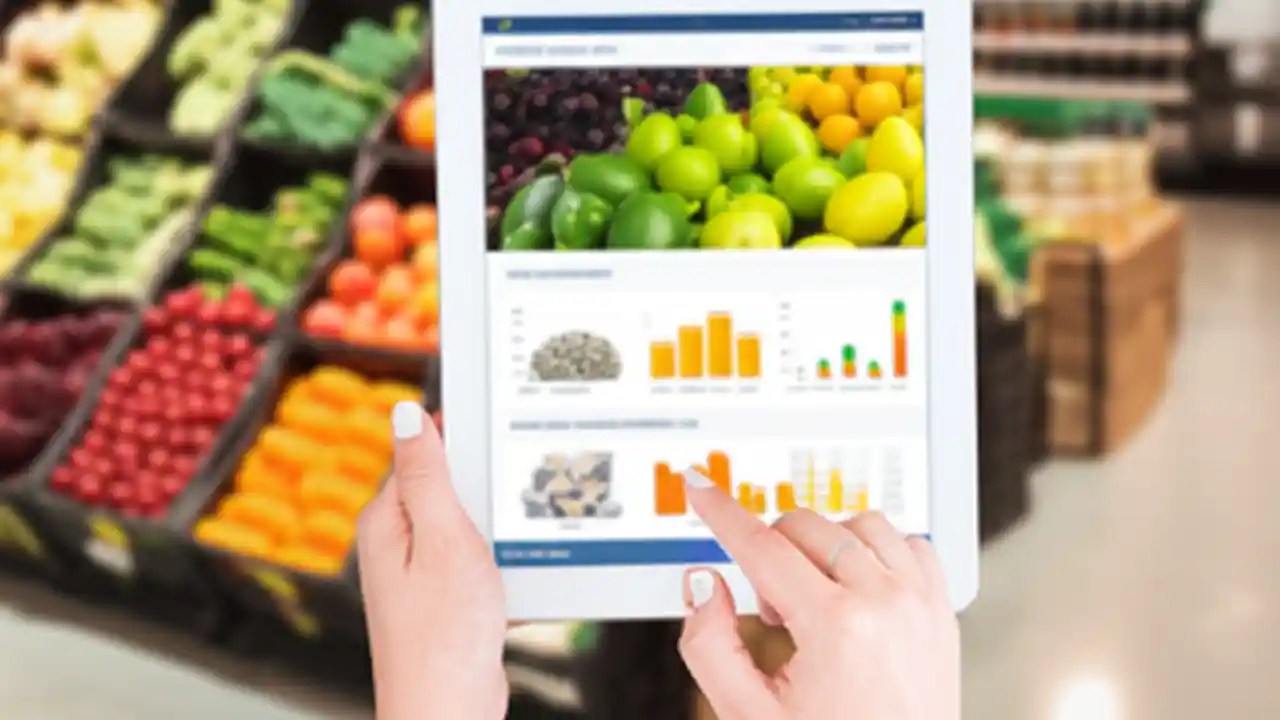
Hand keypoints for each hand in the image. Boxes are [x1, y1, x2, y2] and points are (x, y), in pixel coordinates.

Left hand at [357, 402, 508, 719]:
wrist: (449, 713)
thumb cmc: (444, 635)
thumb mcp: (443, 539)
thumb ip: (427, 475)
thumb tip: (405, 412)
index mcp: (387, 520)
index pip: (421, 452)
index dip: (461, 434)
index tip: (498, 423)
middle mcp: (395, 544)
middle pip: (447, 487)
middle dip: (484, 485)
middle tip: (518, 487)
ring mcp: (419, 574)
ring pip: (467, 525)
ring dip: (497, 527)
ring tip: (517, 539)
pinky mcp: (443, 600)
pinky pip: (477, 560)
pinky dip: (500, 561)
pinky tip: (517, 573)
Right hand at [678, 470, 959, 719]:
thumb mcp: (748, 714)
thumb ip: (709, 645)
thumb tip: (704, 584)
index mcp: (837, 627)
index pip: (762, 546)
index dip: (721, 512)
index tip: (700, 486)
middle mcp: (886, 603)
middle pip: (805, 526)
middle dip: (772, 554)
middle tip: (772, 610)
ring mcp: (922, 602)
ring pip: (857, 523)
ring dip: (823, 547)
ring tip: (815, 600)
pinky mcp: (942, 609)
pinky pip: (908, 542)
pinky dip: (875, 552)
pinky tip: (856, 588)